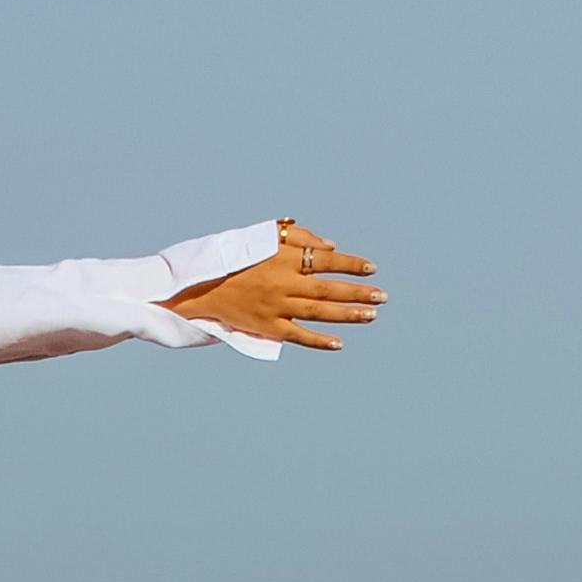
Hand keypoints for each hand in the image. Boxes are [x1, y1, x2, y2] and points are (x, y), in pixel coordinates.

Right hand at [164, 221, 380, 350]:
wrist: (198, 287)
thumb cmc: (233, 259)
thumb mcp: (264, 239)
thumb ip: (299, 237)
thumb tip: (332, 246)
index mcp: (284, 258)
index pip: (328, 260)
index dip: (352, 264)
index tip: (372, 268)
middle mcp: (284, 283)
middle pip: (329, 288)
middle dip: (358, 292)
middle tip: (383, 296)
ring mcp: (276, 307)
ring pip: (319, 312)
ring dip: (348, 314)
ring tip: (371, 315)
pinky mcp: (266, 327)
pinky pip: (298, 335)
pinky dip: (319, 341)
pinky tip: (339, 344)